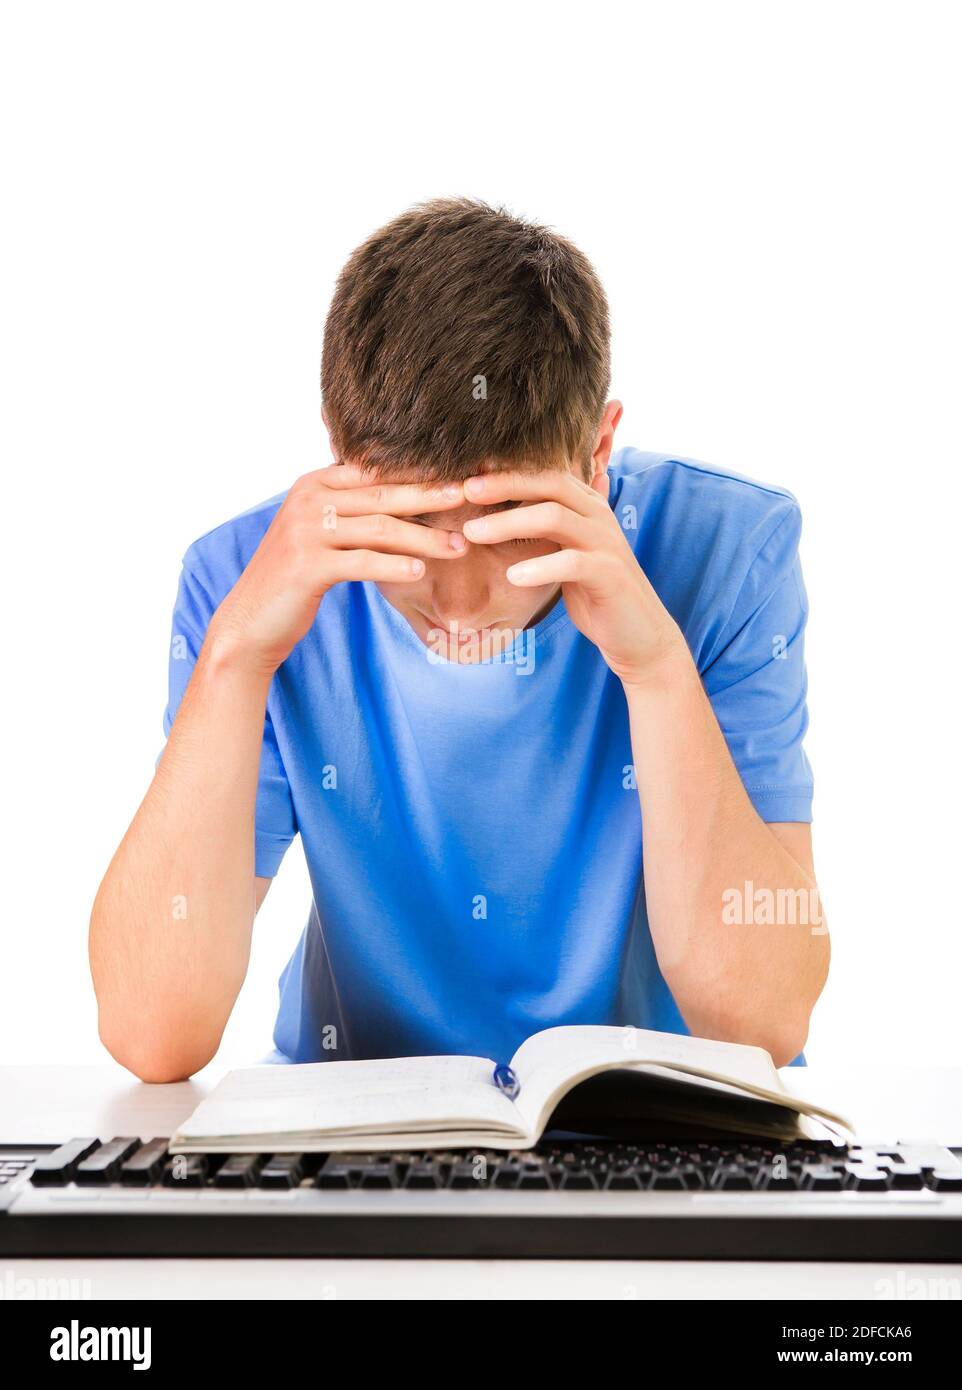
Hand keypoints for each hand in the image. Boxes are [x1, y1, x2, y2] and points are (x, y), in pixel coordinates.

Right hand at [208, 463, 466, 674]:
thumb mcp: (321, 534)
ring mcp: (305, 531)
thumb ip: (352, 511)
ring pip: (379, 529)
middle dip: (430, 495)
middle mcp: (308, 499)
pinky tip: (420, 571)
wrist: (250, 621)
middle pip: (382, 495)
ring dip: (424, 537)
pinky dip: (394, 566)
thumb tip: (407, 496)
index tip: (457, 475)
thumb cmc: (295, 578)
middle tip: (470, 496)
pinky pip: (362, 562)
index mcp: (313, 483)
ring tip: (458, 546)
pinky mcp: (307, 565)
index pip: (374, 472)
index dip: (417, 473)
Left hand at [460, 468, 687, 686]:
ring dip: (509, 522)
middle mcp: (599, 516)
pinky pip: (572, 562)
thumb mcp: (567, 553)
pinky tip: (512, 576)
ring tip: (473, 534)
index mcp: (587, 506)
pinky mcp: (610, 574)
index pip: (545, 475)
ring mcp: (606, 543)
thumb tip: (500, 511)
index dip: (507, 472)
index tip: (468, 476)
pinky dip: (539, 567)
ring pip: (555, 517)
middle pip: (548, 486)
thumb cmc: (594, 592)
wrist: (638, 633)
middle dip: (504, 485)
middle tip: (465, 491)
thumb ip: (546, 529)